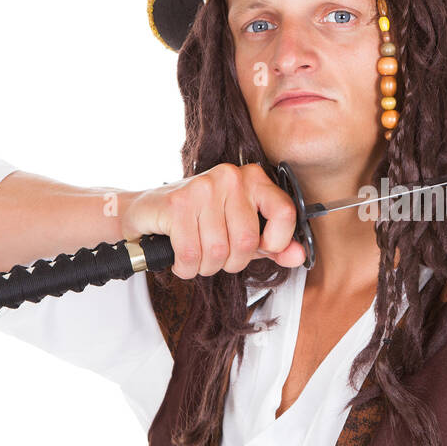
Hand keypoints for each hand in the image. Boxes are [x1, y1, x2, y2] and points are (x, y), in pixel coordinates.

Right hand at [122, 163, 305, 278]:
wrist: (146, 211)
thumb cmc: (199, 221)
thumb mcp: (243, 230)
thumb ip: (274, 244)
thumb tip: (299, 256)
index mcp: (253, 178)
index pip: (285, 212)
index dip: (277, 242)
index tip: (262, 248)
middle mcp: (230, 177)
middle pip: (247, 242)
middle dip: (232, 263)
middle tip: (218, 256)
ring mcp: (202, 188)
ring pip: (218, 252)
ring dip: (206, 267)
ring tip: (198, 255)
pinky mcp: (177, 204)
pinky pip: (192, 255)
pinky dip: (186, 268)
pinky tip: (181, 259)